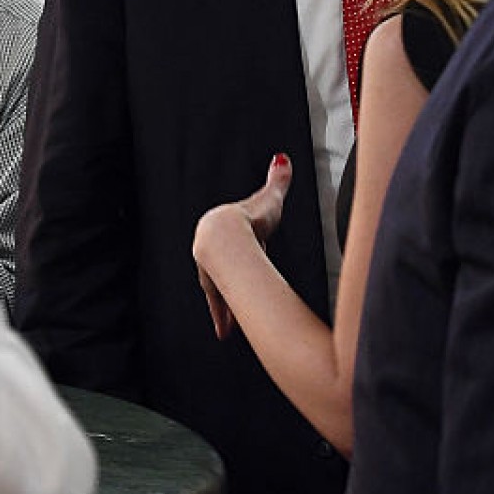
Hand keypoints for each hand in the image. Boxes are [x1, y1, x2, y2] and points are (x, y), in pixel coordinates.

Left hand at [192, 153, 291, 339]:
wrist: (230, 232)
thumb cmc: (251, 216)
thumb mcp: (269, 199)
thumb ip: (277, 180)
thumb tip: (282, 159)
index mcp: (222, 231)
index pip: (229, 248)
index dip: (237, 260)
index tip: (242, 272)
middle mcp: (212, 252)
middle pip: (221, 273)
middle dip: (228, 289)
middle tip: (236, 305)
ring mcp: (211, 270)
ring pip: (219, 291)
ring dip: (226, 308)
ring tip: (230, 328)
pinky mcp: (214, 285)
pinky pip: (220, 304)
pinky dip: (223, 317)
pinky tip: (225, 333)